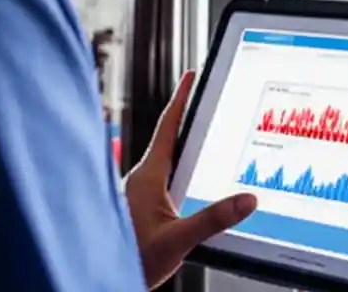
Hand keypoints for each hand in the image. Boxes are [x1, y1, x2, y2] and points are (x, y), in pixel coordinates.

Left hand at [124, 70, 257, 287]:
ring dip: (184, 143)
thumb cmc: (132, 259)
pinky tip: (192, 179)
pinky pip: (165, 177)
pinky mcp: (142, 207)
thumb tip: (247, 200)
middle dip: (186, 116)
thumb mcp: (178, 239)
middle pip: (168, 137)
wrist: (101, 276)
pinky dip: (181, 167)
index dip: (181, 98)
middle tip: (203, 96)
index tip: (190, 76)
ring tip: (204, 130)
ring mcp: (141, 193)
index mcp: (148, 176)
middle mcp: (142, 179)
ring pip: (166, 158)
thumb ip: (213, 220)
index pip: (168, 127)